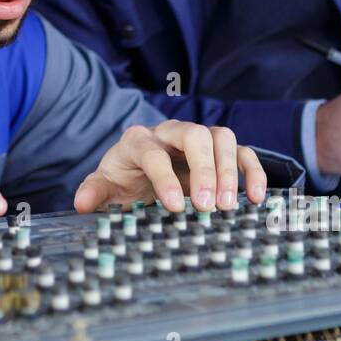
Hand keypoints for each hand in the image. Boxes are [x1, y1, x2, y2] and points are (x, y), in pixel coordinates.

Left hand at [73, 119, 265, 213]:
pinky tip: (256, 197)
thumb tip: (84, 203)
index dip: (164, 177)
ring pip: (220, 137)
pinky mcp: (218, 152)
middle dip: (204, 169)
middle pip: (193, 134)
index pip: (153, 152)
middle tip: (207, 207)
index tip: (175, 207)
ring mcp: (197, 139)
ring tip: (228, 206)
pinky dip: (252, 171)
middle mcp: (170, 133)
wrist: (140, 174)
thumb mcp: (106, 189)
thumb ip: (95, 193)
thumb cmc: (124, 181)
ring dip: (228, 170)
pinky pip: (242, 151)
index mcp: (138, 141)